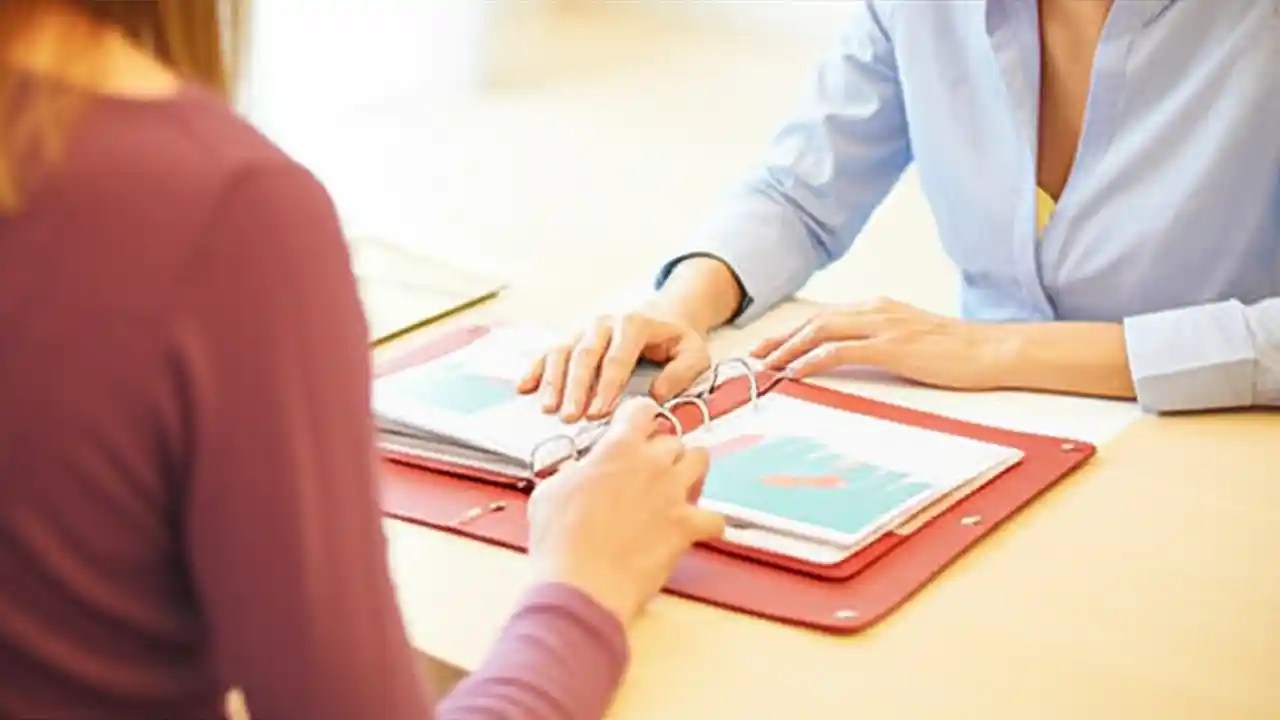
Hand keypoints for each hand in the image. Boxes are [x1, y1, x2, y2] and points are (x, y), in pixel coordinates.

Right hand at [518, 310, 710, 422]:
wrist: (664, 317)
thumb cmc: (677, 342)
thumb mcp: (694, 354)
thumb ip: (681, 373)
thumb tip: (656, 394)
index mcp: (634, 324)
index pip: (618, 357)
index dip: (607, 385)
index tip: (600, 412)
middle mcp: (605, 323)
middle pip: (585, 355)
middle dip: (576, 388)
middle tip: (570, 417)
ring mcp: (584, 330)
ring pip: (562, 353)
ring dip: (553, 381)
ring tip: (548, 409)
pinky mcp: (572, 339)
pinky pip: (549, 352)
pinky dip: (535, 369)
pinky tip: (524, 388)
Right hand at [527, 398, 725, 623]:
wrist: (581, 583)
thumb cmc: (558, 538)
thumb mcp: (551, 490)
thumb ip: (575, 472)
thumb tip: (583, 474)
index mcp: (618, 448)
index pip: (641, 410)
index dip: (638, 418)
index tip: (634, 428)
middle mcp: (652, 463)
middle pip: (672, 439)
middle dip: (661, 452)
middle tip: (647, 470)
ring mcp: (674, 494)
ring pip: (701, 460)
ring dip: (690, 470)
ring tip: (676, 486)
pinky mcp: (687, 527)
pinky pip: (715, 518)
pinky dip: (707, 523)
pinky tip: (693, 529)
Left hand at [752, 298, 1005, 389]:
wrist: (992, 350)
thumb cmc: (957, 352)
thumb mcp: (912, 342)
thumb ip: (883, 343)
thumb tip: (856, 358)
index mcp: (879, 308)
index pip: (826, 318)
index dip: (794, 332)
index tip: (770, 348)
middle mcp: (876, 310)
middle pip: (815, 321)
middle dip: (781, 338)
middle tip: (755, 357)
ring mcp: (883, 326)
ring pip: (821, 331)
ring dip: (789, 349)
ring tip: (767, 366)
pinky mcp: (891, 346)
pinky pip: (840, 351)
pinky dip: (813, 360)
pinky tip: (796, 372)